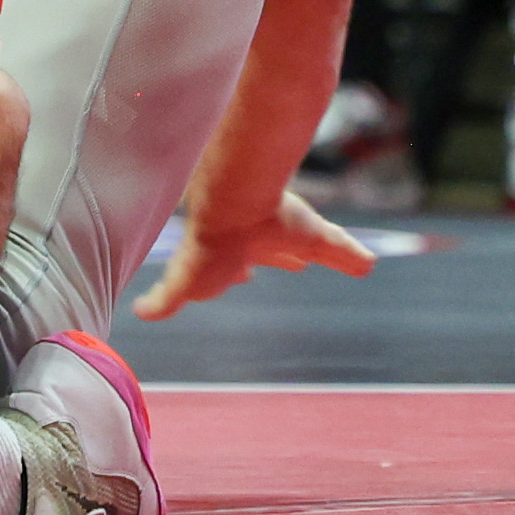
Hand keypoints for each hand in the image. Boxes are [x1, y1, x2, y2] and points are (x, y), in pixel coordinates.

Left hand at [134, 191, 373, 320]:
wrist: (235, 202)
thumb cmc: (275, 217)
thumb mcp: (318, 240)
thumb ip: (343, 253)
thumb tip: (371, 264)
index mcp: (259, 242)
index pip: (269, 251)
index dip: (277, 256)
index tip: (286, 261)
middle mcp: (229, 251)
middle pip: (236, 264)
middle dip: (242, 268)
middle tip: (246, 274)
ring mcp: (202, 265)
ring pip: (198, 278)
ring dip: (198, 285)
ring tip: (191, 293)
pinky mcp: (183, 277)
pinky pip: (164, 299)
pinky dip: (156, 306)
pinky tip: (143, 311)